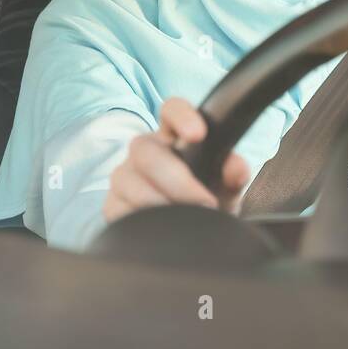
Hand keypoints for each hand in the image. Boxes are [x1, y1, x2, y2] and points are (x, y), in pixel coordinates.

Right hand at [103, 97, 249, 222]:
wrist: (183, 238)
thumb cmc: (205, 202)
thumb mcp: (225, 190)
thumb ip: (233, 175)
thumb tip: (236, 168)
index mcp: (174, 137)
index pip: (172, 110)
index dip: (182, 116)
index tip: (198, 135)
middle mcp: (145, 151)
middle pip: (145, 150)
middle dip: (177, 180)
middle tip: (204, 203)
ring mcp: (124, 177)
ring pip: (129, 182)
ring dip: (160, 204)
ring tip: (184, 221)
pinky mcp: (111, 204)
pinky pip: (117, 208)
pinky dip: (141, 220)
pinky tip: (160, 230)